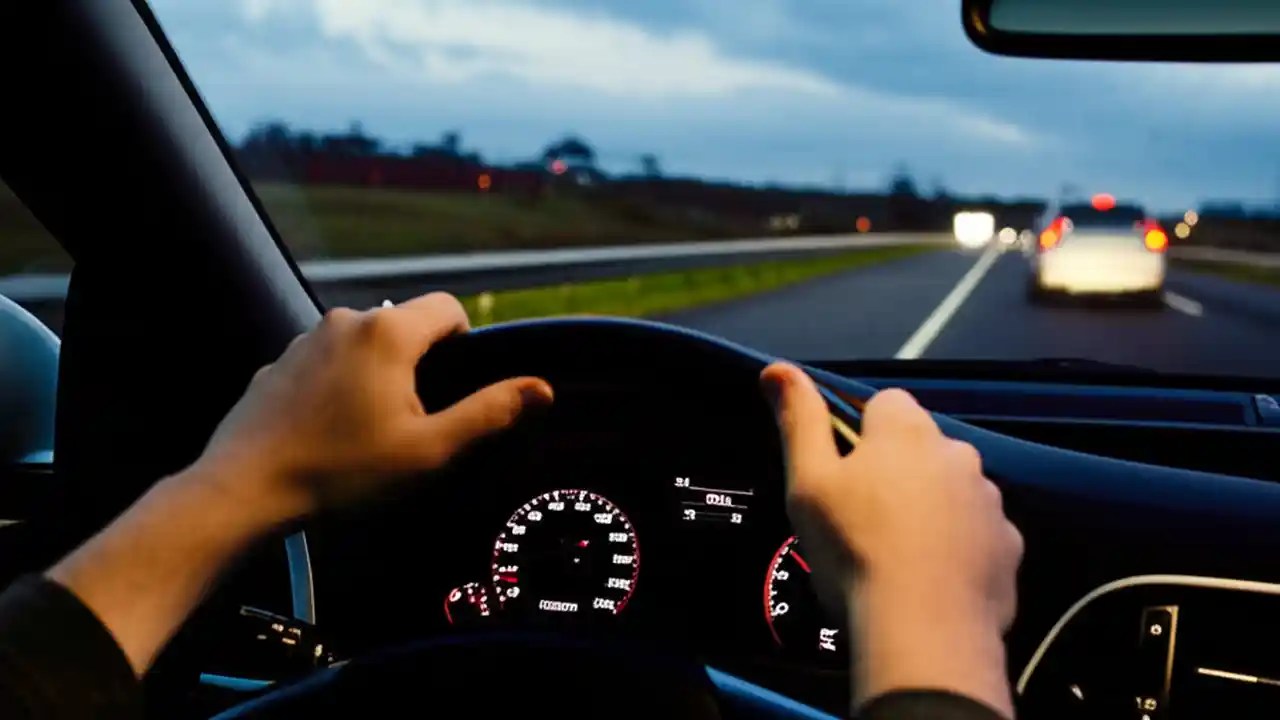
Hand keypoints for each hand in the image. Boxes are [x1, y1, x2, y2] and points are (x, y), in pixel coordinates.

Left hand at [199, 292, 552, 523]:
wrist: (245, 490)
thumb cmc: (342, 472)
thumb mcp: (429, 451)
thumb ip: (489, 413)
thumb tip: (541, 388)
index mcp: (388, 332)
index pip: (449, 308)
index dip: (465, 345)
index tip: (454, 392)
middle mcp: (346, 320)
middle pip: (406, 326)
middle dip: (419, 366)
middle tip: (412, 424)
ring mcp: (305, 339)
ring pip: (365, 345)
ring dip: (377, 376)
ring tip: (367, 434)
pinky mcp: (278, 364)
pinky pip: (327, 364)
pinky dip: (338, 388)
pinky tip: (329, 434)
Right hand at [760, 362, 1021, 716]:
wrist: (925, 632)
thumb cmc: (855, 549)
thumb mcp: (807, 482)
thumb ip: (799, 420)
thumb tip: (777, 367)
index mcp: (906, 430)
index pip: (885, 402)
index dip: (860, 433)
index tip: (843, 475)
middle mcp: (957, 452)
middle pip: (921, 446)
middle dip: (898, 470)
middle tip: (864, 519)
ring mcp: (989, 499)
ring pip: (952, 488)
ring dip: (931, 507)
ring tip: (900, 555)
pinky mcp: (1010, 545)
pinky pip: (978, 532)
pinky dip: (959, 547)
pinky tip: (934, 580)